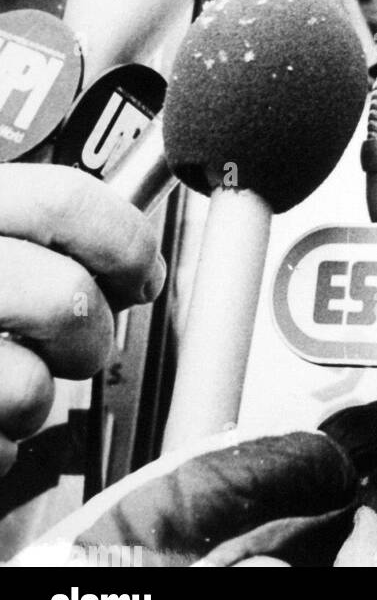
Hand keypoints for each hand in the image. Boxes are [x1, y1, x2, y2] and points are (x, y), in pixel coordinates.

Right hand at [0, 166, 164, 476]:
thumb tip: (129, 250)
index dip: (124, 241)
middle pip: (63, 295)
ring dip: (34, 400)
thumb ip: (30, 227)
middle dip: (91, 333)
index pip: (62, 199)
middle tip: (79, 342)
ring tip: (5, 385)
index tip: (141, 273)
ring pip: (29, 385)